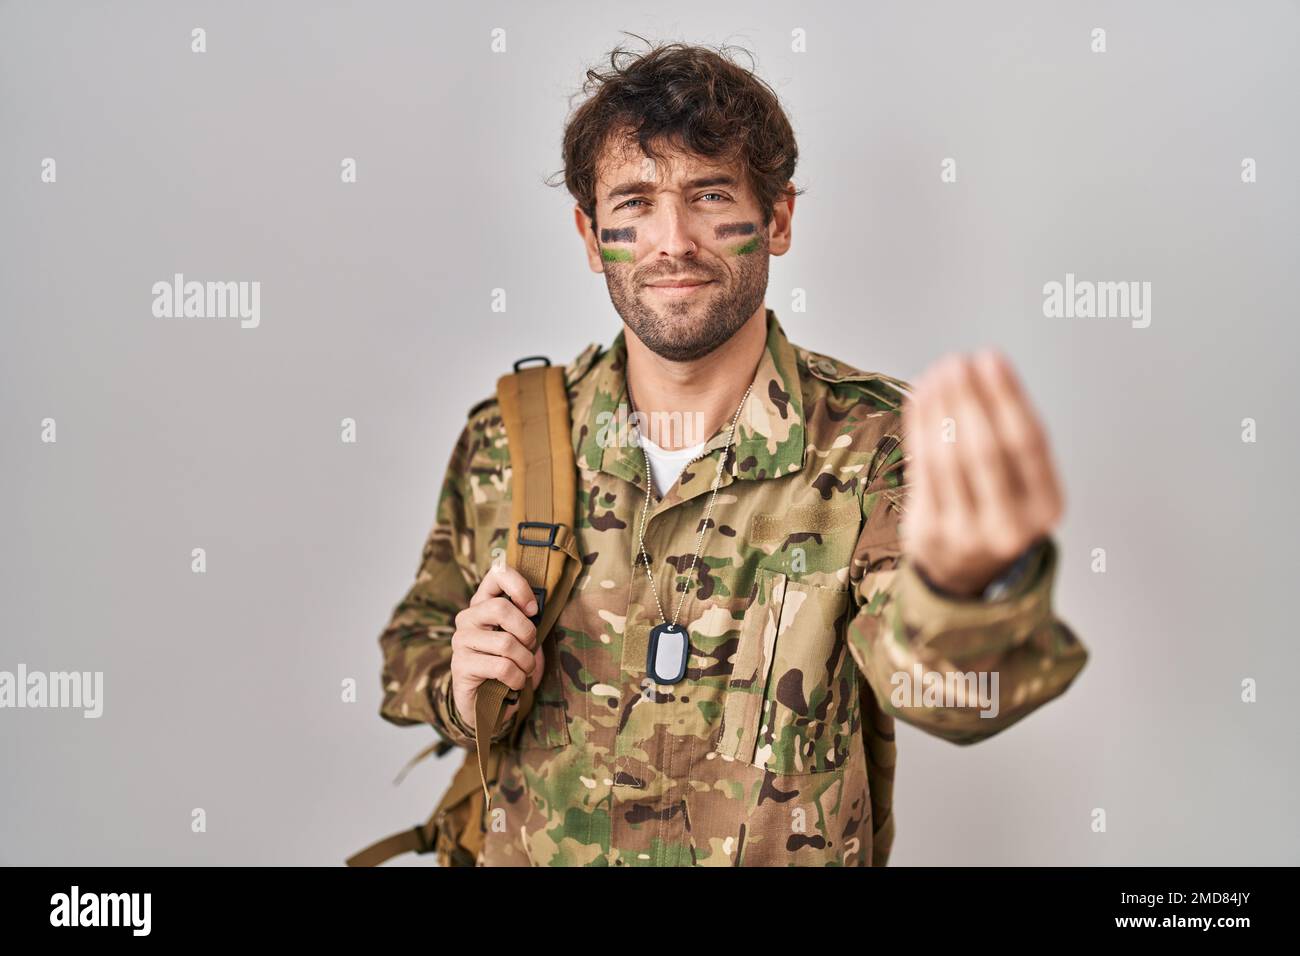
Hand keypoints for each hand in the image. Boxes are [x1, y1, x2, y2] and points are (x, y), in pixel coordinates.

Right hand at [450, 564, 544, 733]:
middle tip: (530, 647)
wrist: (485, 703)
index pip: (497, 574)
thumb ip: (526, 620)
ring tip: (525, 670)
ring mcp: (461, 641)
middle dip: (527, 632)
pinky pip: (501, 667)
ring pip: (505, 643)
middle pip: (501, 609)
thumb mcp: (521, 638)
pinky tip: (516, 683)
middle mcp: (468, 617)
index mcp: (483, 603)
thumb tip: (538, 609)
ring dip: (526, 661)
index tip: (533, 609)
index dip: (519, 586)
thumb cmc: (508, 663)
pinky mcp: (461, 665)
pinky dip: (518, 678)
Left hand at [899, 350, 1063, 598]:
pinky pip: (921, 469)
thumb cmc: (1001, 509)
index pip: (1028, 443)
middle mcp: (1011, 526)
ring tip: (938, 373)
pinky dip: (920, 427)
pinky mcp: (929, 532)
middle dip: (969, 399)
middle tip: (957, 361)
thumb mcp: (1026, 484)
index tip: (991, 359)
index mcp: (1047, 509)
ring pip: (948, 458)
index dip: (1007, 396)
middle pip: (986, 449)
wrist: (968, 572)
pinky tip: (921, 398)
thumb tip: (981, 371)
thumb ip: (1011, 436)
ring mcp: (966, 533)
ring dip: (941, 407)